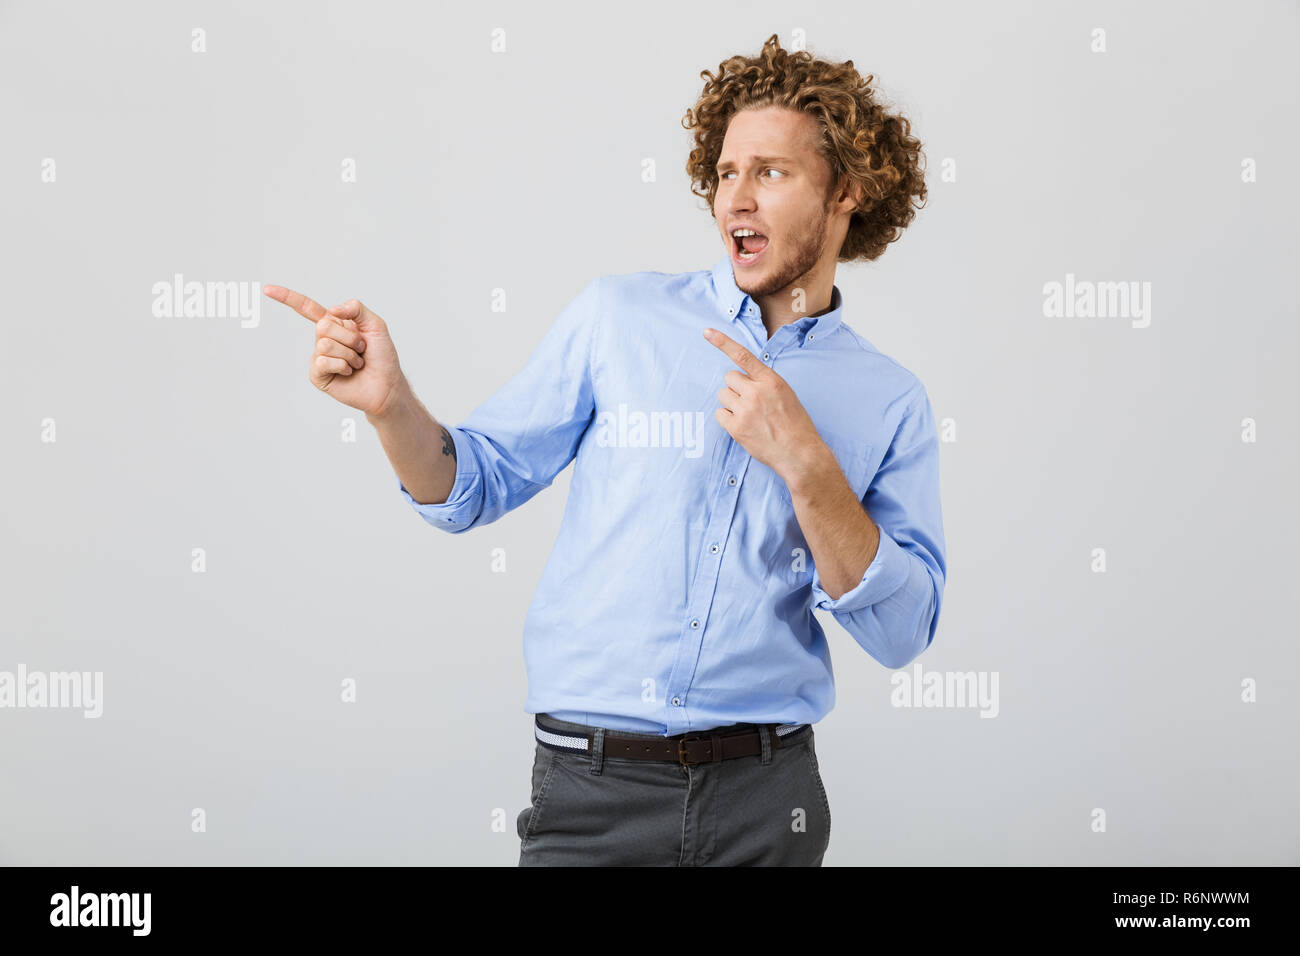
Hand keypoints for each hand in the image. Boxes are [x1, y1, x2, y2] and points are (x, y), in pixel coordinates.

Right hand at [263, 285, 405, 416]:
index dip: (288, 298)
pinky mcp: (318, 375)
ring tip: (357, 362)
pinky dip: (341, 366)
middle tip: (361, 349)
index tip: (267, 289)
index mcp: (334, 324)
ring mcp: (319, 357)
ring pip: (325, 344)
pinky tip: (348, 373)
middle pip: (323, 326)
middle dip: (350, 337)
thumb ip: (357, 308)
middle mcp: (323, 339)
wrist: (387, 385)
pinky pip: (322, 362)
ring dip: (349, 354)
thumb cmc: (382, 356)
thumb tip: (331, 310)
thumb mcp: (376, 325)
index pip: (307, 308)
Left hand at [703, 326, 827, 485]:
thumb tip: (745, 378)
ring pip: (723, 395)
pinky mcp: (736, 427)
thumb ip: (765, 383)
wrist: (799, 453)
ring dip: (731, 403)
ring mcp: (745, 410)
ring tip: (749, 415)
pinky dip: (728, 418)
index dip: (722, 342)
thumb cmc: (795, 424)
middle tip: (750, 401)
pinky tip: (743, 425)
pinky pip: (719, 414)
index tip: (707, 332)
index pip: (743, 356)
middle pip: (729, 378)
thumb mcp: (786, 394)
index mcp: (771, 381)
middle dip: (736, 387)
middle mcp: (756, 392)